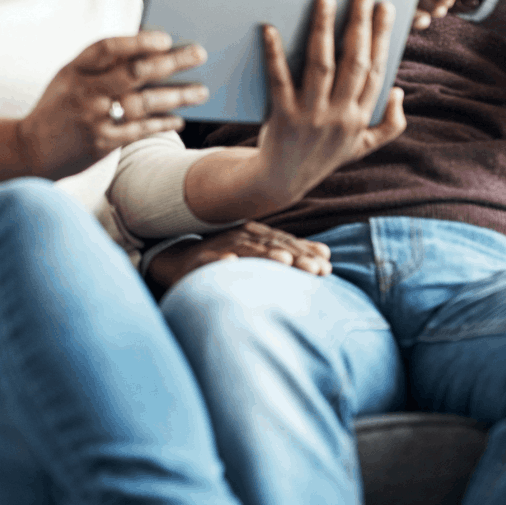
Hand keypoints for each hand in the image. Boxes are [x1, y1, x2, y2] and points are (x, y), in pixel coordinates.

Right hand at [15, 32, 209, 179]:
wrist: (29, 150)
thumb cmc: (59, 107)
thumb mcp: (69, 78)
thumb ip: (100, 66)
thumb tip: (148, 50)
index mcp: (75, 68)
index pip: (108, 48)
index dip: (138, 41)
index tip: (165, 38)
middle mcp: (84, 91)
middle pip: (133, 72)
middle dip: (170, 62)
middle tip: (199, 53)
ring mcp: (92, 118)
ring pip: (142, 103)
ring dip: (176, 96)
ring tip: (201, 91)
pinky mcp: (100, 144)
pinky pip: (139, 131)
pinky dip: (161, 123)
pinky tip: (179, 119)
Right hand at [147, 222, 330, 292]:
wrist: (178, 259)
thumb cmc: (224, 256)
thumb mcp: (257, 251)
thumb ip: (290, 251)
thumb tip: (327, 255)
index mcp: (256, 234)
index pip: (285, 242)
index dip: (306, 253)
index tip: (327, 267)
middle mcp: (240, 236)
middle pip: (272, 246)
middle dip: (295, 256)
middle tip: (315, 270)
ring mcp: (220, 246)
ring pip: (246, 250)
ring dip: (265, 255)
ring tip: (283, 262)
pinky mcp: (200, 259)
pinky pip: (210, 260)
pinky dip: (221, 262)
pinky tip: (230, 265)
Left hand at [184, 0, 405, 222]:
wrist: (280, 182)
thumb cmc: (322, 157)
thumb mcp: (362, 148)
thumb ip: (389, 125)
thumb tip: (399, 92)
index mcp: (361, 117)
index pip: (377, 69)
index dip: (382, 36)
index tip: (385, 6)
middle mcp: (340, 116)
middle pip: (354, 62)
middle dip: (359, 24)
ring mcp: (311, 117)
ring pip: (322, 66)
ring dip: (324, 30)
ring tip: (324, 0)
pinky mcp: (282, 117)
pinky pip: (279, 79)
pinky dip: (275, 53)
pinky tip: (270, 29)